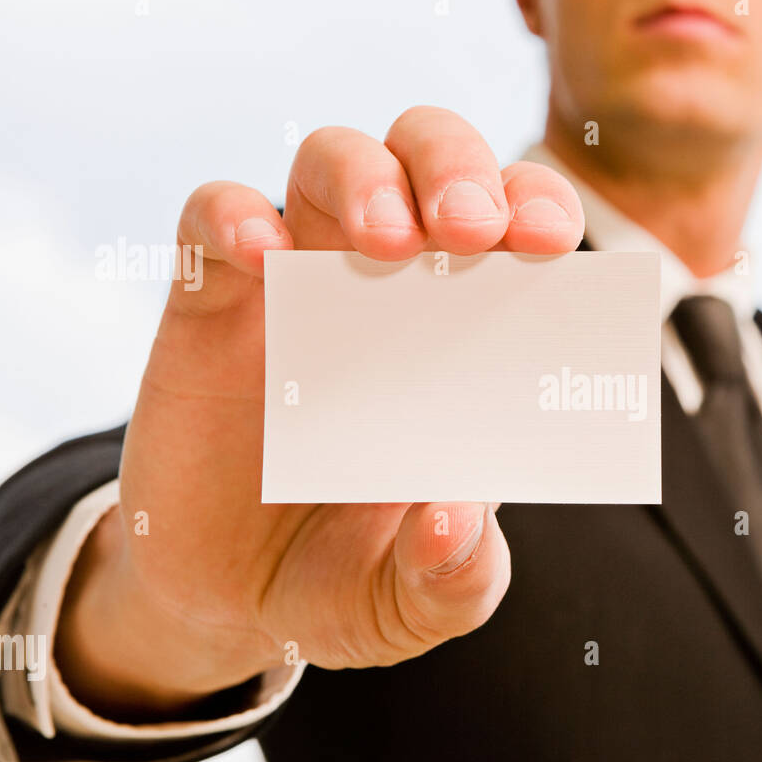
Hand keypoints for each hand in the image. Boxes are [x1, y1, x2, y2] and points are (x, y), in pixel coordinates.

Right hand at [57, 110, 584, 717]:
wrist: (223, 602)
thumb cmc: (344, 579)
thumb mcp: (411, 604)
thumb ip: (453, 577)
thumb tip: (455, 517)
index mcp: (469, 335)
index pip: (518, 225)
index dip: (540, 209)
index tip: (550, 243)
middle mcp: (393, 287)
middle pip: (431, 157)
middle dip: (459, 169)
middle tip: (472, 230)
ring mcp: (301, 284)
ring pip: (334, 159)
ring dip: (366, 177)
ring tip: (385, 242)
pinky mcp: (211, 301)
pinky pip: (214, 216)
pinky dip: (233, 215)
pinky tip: (259, 254)